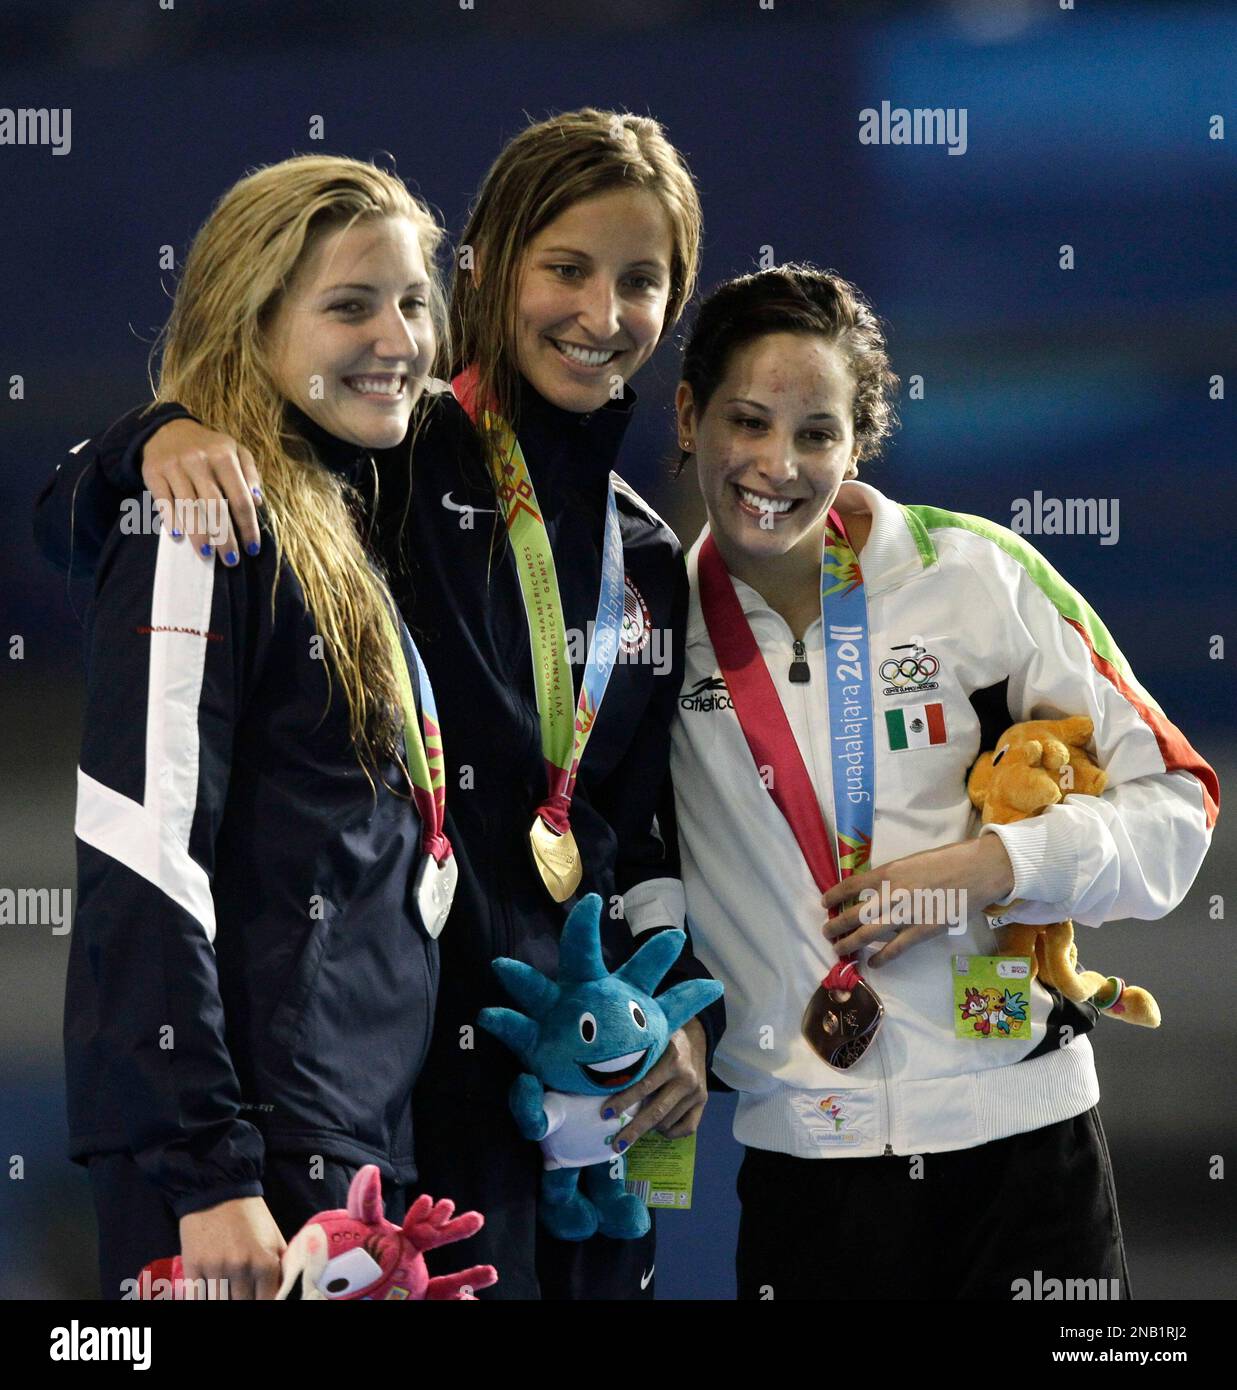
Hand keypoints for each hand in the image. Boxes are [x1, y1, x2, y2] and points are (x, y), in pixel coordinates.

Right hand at [142, 418, 261, 564]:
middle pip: (215, 507)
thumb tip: (258, 502)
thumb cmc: (209, 448)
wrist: (168, 429)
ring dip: (199, 535)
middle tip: (231, 561)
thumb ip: (250, 475)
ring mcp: (174, 466)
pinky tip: (178, 536)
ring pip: (189, 508)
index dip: (248, 526)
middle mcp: (199, 460)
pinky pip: (163, 501)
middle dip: (225, 538)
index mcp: (224, 456)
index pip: (240, 498)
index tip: (252, 548)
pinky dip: (171, 519)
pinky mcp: (153, 472)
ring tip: (207, 555)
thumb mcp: (235, 452)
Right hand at [178, 1195, 285, 1299]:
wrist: (219, 1191)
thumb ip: (280, 1266)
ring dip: (223, 1297)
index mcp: (265, 1262)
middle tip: (242, 1291)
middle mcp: (241, 1269)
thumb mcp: (274, 1237)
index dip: (263, 1300)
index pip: (266, 1301)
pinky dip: (204, 1295)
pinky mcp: (193, 1268)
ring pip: (219, 1302)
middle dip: (243, 1299)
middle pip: (242, 1304)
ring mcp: (215, 1270)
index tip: (258, 1296)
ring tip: (228, 1288)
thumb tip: (282, 1291)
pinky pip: (198, 1297)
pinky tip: (210, 1289)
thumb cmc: (251, 1215)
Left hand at [605, 1017, 708, 1150]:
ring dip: (650, 1128)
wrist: (696, 1038)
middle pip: (656, 1111)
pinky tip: (658, 1128)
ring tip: (636, 1125)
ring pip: (668, 1122)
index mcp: (672, 1060)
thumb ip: (638, 1060)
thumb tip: (606, 1082)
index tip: (605, 1114)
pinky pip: (687, 1128)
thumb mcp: (653, 1043)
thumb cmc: (666, 1041)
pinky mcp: (703, 1103)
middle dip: (634, 1129)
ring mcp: (697, 1093)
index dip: (623, 1102)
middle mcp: (687, 1078)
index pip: (644, 1086)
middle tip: (616, 1143)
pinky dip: (670, 1133)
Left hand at [822, 836, 1015, 966]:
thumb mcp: (912, 861)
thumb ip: (892, 876)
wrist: (979, 869)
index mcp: (888, 873)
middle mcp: (892, 894)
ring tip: (838, 949)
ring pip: (869, 934)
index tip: (825, 903)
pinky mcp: (924, 930)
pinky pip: (896, 948)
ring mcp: (907, 914)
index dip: (834, 896)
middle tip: (826, 932)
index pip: (851, 885)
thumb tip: (874, 889)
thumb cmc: (948, 860)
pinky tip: (872, 962)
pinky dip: (881, 957)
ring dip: (850, 943)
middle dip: (836, 925)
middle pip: (855, 914)